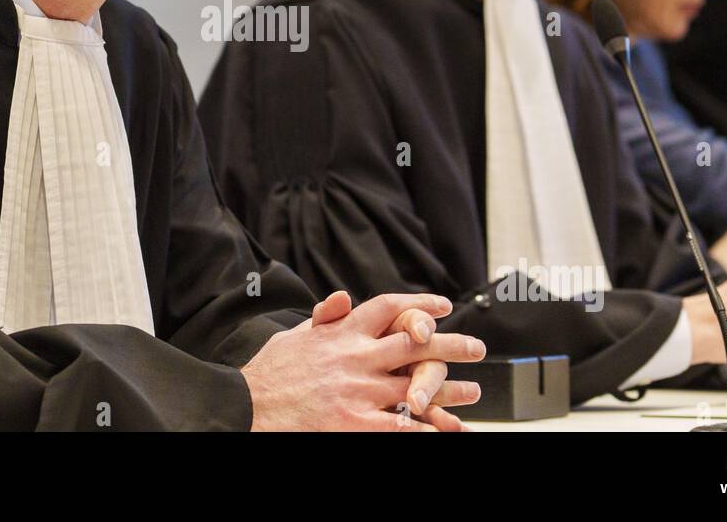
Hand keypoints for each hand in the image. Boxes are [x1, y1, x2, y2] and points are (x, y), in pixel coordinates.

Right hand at [242, 291, 485, 430]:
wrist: (249, 405)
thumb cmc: (270, 372)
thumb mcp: (296, 333)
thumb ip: (325, 317)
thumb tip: (343, 298)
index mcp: (343, 332)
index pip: (390, 308)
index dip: (420, 304)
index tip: (442, 306)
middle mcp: (356, 357)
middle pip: (416, 344)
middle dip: (452, 344)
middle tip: (477, 347)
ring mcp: (358, 390)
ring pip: (417, 385)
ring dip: (449, 389)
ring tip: (472, 391)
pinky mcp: (354, 422)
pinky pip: (399, 424)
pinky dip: (424, 426)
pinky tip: (443, 428)